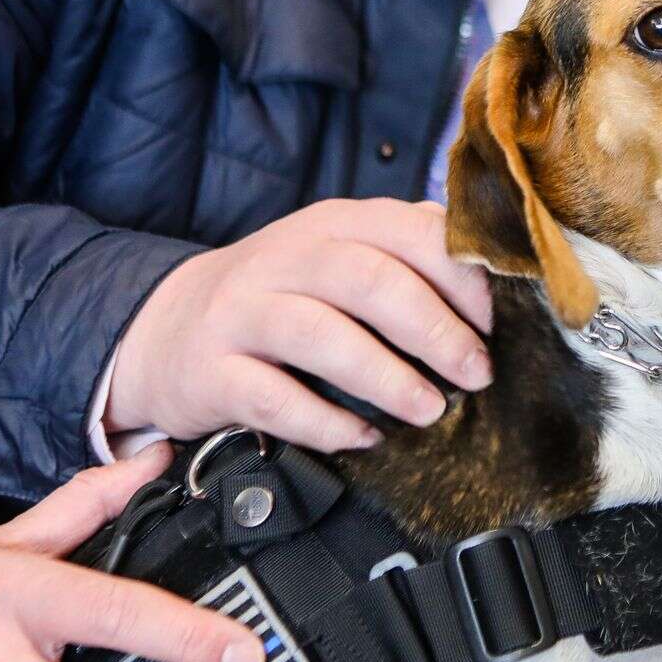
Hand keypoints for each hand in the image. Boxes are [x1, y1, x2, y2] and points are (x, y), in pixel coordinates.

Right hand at [107, 199, 494, 451]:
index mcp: (333, 224)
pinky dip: (325, 422)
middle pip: (369, 280)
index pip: (408, 231)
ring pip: (320, 334)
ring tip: (428, 409)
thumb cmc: (281, 299)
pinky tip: (361, 437)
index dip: (460, 278)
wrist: (167, 330)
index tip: (493, 325)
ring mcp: (242, 312)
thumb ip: (407, 257)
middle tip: (474, 374)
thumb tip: (491, 284)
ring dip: (386, 377)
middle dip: (434, 331)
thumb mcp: (340, 257)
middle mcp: (285, 258)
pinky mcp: (212, 370)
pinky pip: (272, 398)